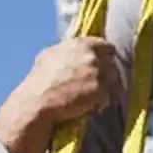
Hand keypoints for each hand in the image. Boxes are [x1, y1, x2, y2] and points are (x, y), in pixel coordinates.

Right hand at [0, 37, 122, 152]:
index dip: (105, 56)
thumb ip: (68, 49)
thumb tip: (73, 49)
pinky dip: (101, 104)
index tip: (102, 64)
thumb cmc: (40, 79)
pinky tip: (89, 107)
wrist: (39, 101)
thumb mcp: (50, 55)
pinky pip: (109, 98)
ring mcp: (98, 74)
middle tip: (95, 85)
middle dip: (105, 74)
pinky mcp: (101, 91)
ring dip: (105, 90)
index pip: (107, 46)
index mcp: (82, 44)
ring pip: (113, 82)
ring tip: (91, 99)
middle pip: (112, 65)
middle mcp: (92, 57)